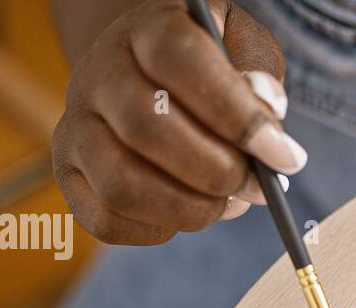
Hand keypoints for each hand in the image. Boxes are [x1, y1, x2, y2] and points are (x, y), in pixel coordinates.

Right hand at [51, 0, 304, 244]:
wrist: (145, 75)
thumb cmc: (208, 64)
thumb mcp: (240, 46)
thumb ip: (259, 72)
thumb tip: (268, 113)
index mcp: (146, 29)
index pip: (181, 61)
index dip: (237, 114)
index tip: (286, 156)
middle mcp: (98, 73)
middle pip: (147, 129)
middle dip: (218, 172)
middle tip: (258, 188)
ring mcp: (75, 125)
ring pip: (122, 185)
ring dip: (189, 209)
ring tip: (226, 203)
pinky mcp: (69, 173)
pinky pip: (107, 222)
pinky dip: (160, 230)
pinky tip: (189, 211)